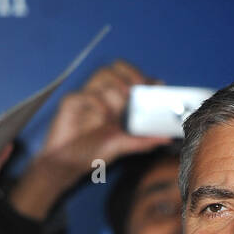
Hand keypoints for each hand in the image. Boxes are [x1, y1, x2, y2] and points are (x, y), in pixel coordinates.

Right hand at [10, 60, 168, 219]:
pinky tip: (104, 118)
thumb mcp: (122, 146)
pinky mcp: (70, 102)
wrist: (66, 165)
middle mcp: (100, 93)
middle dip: (131, 75)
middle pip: (115, 67)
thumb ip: (143, 141)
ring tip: (119, 112)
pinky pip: (86, 94)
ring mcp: (85, 95)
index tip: (159, 85)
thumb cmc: (91, 152)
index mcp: (113, 99)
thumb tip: (166, 138)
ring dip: (116, 91)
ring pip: (102, 76)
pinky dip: (98, 104)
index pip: (130, 77)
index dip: (144, 77)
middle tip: (140, 91)